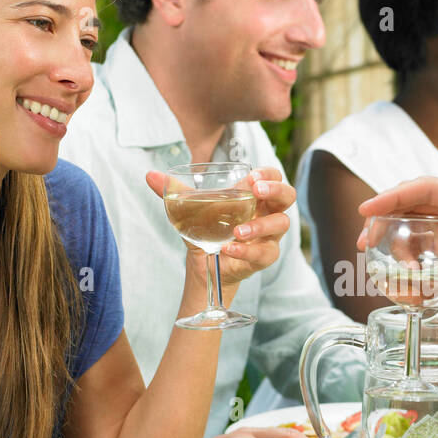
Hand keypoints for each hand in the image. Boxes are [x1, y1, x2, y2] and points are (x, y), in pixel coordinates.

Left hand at [145, 168, 292, 287]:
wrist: (204, 263)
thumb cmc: (205, 229)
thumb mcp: (189, 208)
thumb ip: (174, 191)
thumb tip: (149, 175)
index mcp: (254, 195)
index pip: (273, 177)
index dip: (269, 174)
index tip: (253, 176)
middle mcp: (267, 212)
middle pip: (288, 196)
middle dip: (276, 190)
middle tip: (257, 190)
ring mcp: (269, 236)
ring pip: (281, 225)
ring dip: (260, 225)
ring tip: (237, 230)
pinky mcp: (264, 257)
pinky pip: (265, 253)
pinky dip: (247, 251)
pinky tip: (228, 248)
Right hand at [358, 178, 437, 327]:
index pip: (427, 188)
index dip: (393, 196)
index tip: (367, 208)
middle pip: (415, 203)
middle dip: (386, 218)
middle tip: (365, 241)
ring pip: (415, 225)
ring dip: (395, 242)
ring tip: (387, 268)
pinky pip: (424, 246)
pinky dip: (410, 259)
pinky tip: (408, 279)